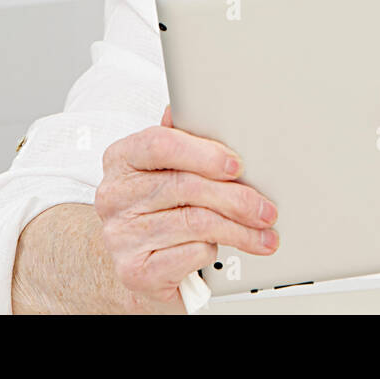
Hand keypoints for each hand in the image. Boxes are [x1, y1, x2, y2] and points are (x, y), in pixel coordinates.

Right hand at [94, 104, 278, 307]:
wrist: (140, 264)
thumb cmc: (157, 210)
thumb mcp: (164, 170)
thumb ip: (180, 141)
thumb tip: (194, 108)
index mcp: (122, 160)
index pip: (159, 144)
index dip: (204, 153)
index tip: (237, 165)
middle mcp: (114, 196)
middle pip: (185, 186)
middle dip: (235, 198)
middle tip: (265, 209)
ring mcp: (121, 235)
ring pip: (195, 223)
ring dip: (238, 230)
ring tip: (261, 235)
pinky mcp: (135, 271)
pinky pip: (189, 254)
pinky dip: (212, 251)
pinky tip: (219, 249)